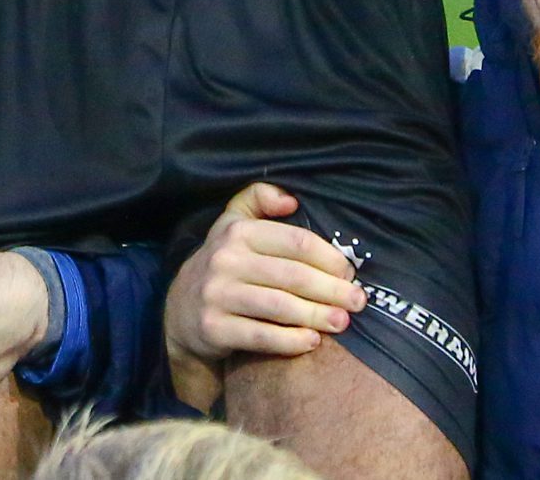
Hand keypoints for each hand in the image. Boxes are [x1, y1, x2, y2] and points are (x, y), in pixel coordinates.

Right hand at [164, 184, 363, 411]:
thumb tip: (292, 199)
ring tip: (342, 322)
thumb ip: (259, 198)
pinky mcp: (213, 329)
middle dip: (332, 290)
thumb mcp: (234, 222)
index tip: (350, 272)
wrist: (181, 310)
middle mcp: (225, 260)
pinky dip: (291, 341)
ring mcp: (217, 295)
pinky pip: (261, 336)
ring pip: (280, 307)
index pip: (296, 242)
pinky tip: (313, 342)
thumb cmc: (225, 263)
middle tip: (358, 301)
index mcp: (238, 232)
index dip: (329, 257)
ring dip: (318, 316)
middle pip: (293, 276)